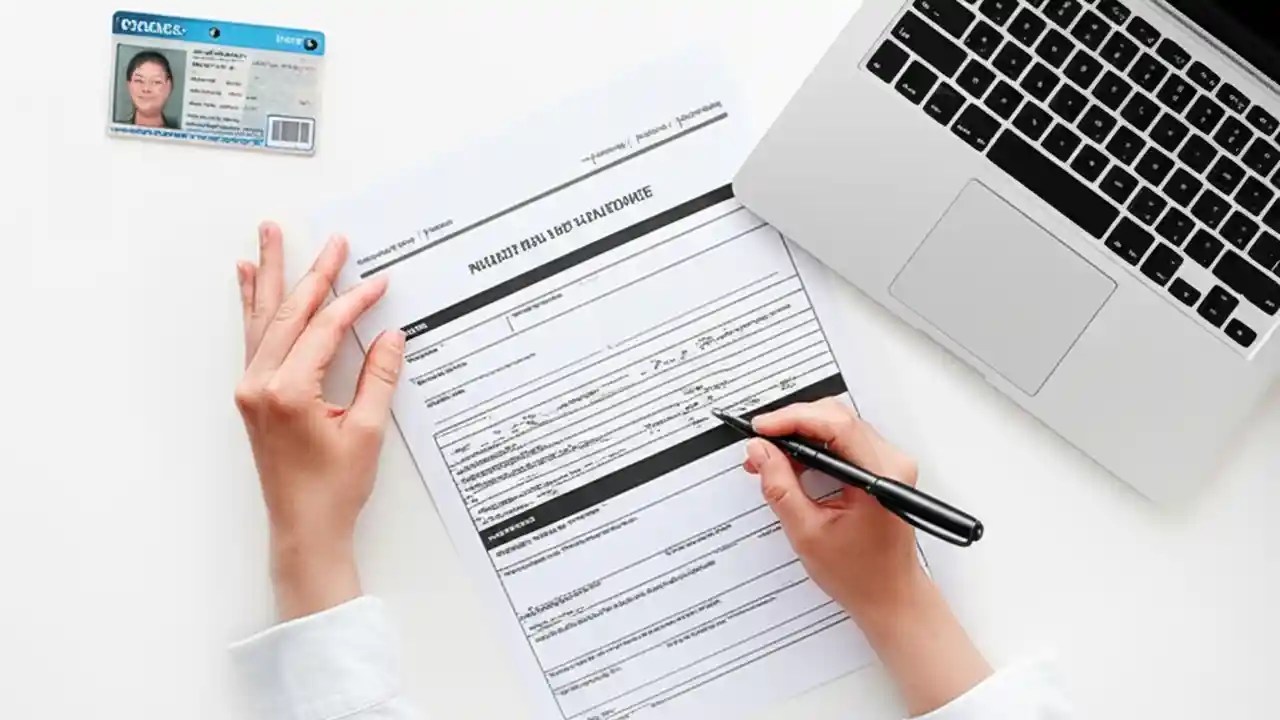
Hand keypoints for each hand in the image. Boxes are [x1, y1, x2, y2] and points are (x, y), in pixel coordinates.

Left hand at [234, 222, 404, 620]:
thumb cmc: (333, 490)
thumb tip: (391, 335)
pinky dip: (252, 306)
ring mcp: (251, 388)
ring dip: (271, 276)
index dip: (356, 303)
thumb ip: (379, 377)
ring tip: (269, 235)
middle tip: (331, 240)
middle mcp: (261, 383)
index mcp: (289, 391)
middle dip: (311, 272)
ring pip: (264, 318)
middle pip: (288, 312)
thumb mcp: (367, 432)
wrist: (304, 529)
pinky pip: (253, 338)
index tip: (379, 283)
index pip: (326, 329)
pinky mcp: (253, 395)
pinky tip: (247, 280)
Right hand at [744, 398, 990, 715]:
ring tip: (770, 456)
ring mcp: (889, 464)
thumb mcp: (807, 533)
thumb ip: (780, 487)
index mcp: (880, 476)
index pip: (836, 425)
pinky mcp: (881, 469)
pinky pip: (845, 442)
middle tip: (760, 443)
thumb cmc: (860, 575)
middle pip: (837, 418)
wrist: (890, 596)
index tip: (762, 429)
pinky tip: (792, 462)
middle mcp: (891, 463)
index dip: (793, 419)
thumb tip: (760, 452)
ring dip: (802, 435)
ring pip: (839, 427)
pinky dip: (815, 446)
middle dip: (792, 424)